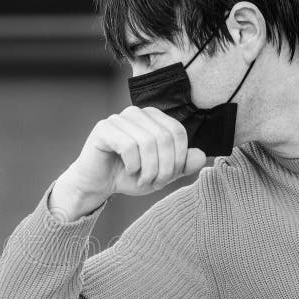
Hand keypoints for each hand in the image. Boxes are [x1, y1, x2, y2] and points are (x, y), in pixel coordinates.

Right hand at [49, 106, 206, 221]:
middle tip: (155, 183)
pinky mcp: (103, 129)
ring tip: (141, 180)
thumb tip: (201, 155)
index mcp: (153, 117)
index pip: (178, 131)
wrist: (97, 185)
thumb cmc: (127, 176)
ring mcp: (118, 119)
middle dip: (164, 166)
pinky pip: (128, 145)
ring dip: (149, 169)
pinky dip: (132, 165)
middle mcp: (136, 113)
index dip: (179, 158)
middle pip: (165, 137)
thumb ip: (182, 165)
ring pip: (147, 142)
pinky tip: (128, 171)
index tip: (169, 177)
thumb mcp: (160, 174)